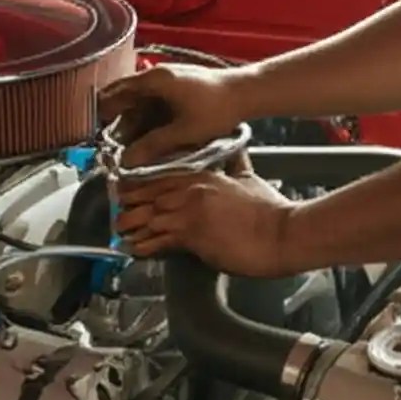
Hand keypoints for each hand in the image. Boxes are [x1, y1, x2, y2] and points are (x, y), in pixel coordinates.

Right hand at [98, 63, 247, 166]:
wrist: (247, 93)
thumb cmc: (215, 109)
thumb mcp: (183, 132)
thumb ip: (153, 146)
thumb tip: (127, 161)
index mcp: (154, 80)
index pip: (116, 92)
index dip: (103, 111)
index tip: (96, 130)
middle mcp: (158, 76)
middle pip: (128, 99)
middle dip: (120, 122)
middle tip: (113, 146)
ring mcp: (170, 81)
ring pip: (143, 103)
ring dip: (136, 123)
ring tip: (131, 147)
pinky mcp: (180, 88)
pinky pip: (157, 104)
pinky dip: (150, 119)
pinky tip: (150, 138)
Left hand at [114, 154, 299, 277]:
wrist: (282, 234)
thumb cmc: (269, 209)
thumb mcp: (249, 178)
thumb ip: (235, 163)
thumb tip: (235, 150)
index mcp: (203, 175)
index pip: (162, 174)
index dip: (141, 183)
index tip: (128, 189)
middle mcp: (190, 190)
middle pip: (148, 194)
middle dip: (130, 204)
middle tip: (118, 213)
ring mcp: (189, 213)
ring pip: (148, 217)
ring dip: (131, 225)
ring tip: (119, 232)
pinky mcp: (192, 236)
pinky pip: (158, 240)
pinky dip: (143, 245)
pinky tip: (133, 249)